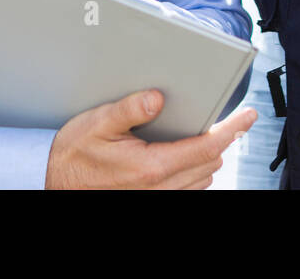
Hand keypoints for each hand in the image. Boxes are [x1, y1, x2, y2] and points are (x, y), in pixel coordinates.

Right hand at [45, 89, 255, 188]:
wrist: (49, 181)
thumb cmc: (72, 152)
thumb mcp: (98, 122)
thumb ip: (131, 108)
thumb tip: (158, 97)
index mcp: (150, 167)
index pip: (207, 147)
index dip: (233, 130)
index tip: (249, 116)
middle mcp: (157, 189)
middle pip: (210, 163)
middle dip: (222, 140)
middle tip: (228, 119)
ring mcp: (154, 200)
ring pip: (202, 180)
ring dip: (208, 158)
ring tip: (206, 135)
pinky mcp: (148, 203)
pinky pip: (187, 192)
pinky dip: (195, 174)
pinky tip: (186, 157)